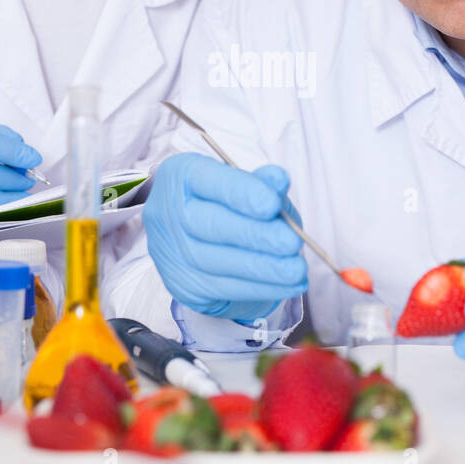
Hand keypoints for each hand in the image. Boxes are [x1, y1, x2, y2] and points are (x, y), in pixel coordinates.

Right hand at [145, 153, 306, 321]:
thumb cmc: (227, 203)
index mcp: (181, 175)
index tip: (272, 205)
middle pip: (210, 225)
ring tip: (297, 269)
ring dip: (264, 268)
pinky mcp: (182, 284)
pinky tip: (289, 285)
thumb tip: (279, 180)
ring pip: (218, 262)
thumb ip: (262, 182)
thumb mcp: (244, 184)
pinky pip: (225, 288)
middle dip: (255, 235)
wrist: (196, 238)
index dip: (240, 193)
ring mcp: (171, 252)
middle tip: (292, 242)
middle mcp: (167, 212)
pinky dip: (261, 288)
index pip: (208, 180)